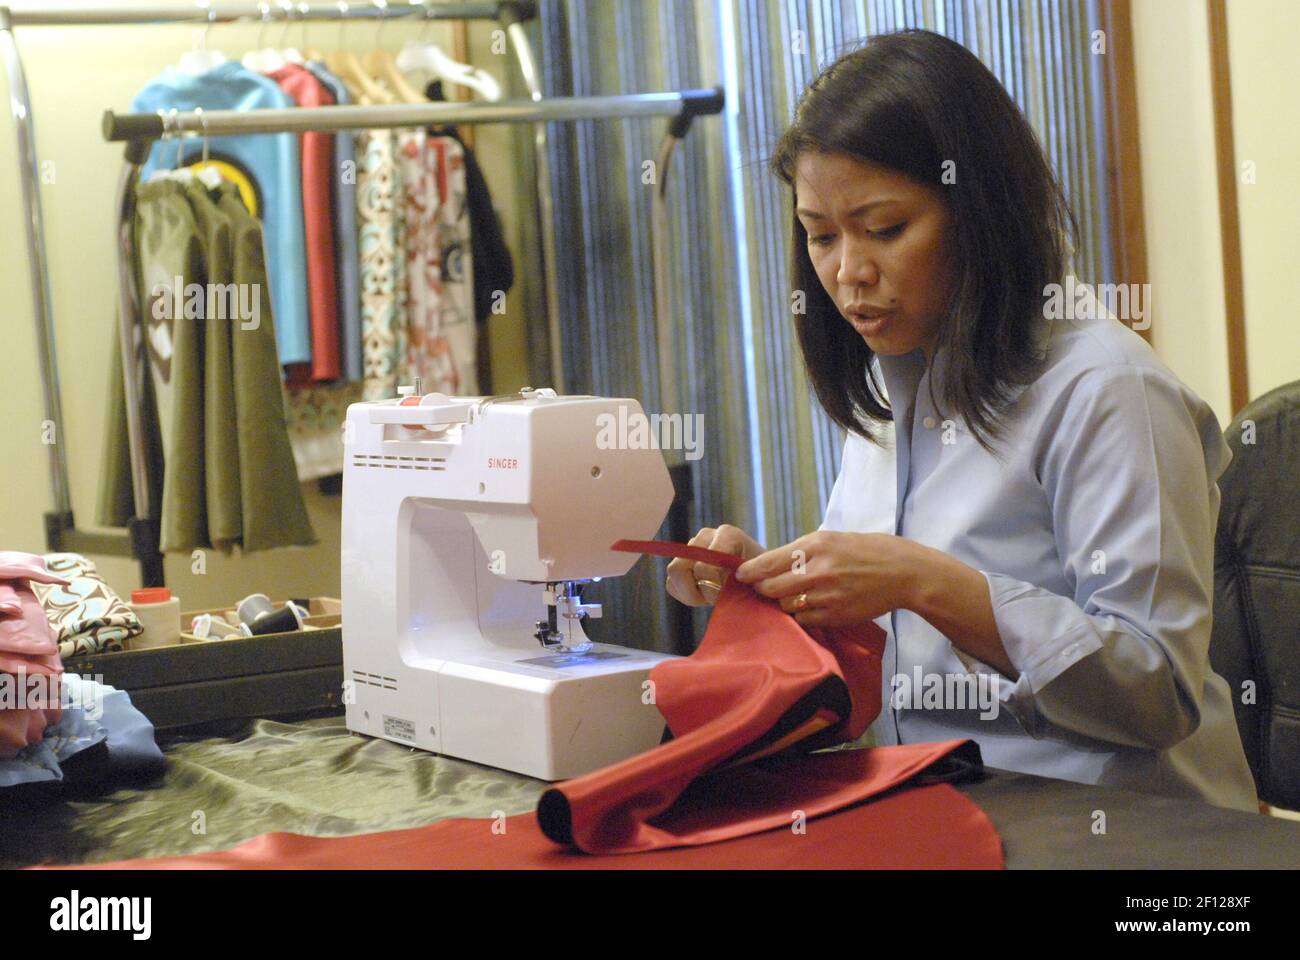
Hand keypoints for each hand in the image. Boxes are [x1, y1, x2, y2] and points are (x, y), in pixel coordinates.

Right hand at [665, 524, 764, 606]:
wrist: (761, 577)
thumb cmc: (763, 579)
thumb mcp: (758, 580)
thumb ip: (740, 581)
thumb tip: (718, 590)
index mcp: (727, 535)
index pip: (704, 566)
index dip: (713, 587)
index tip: (729, 595)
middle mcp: (706, 536)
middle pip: (681, 566)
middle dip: (698, 590)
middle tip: (719, 599)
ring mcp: (692, 547)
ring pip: (674, 572)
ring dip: (691, 592)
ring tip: (711, 597)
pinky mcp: (683, 562)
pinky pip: (671, 583)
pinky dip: (685, 594)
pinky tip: (704, 595)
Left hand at [733, 531, 920, 626]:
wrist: (901, 572)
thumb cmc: (863, 551)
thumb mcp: (830, 539)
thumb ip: (799, 551)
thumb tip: (768, 564)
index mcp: (814, 546)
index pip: (767, 563)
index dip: (749, 572)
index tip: (740, 575)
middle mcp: (817, 570)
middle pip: (771, 588)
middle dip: (763, 590)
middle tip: (764, 588)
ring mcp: (826, 596)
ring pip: (785, 606)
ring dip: (784, 603)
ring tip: (795, 595)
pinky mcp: (835, 615)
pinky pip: (804, 620)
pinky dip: (802, 615)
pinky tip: (813, 606)